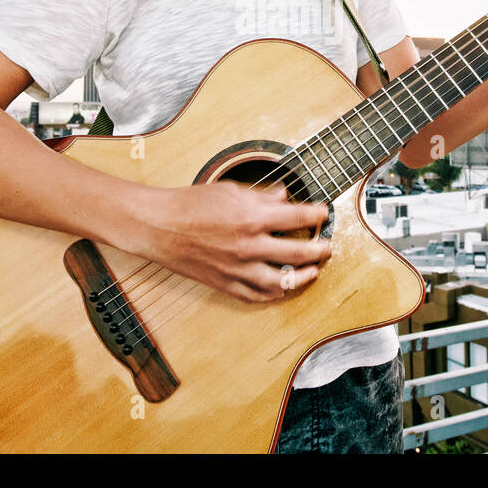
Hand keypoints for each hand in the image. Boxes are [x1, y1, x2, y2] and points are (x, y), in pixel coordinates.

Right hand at [129, 180, 331, 303]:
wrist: (159, 226)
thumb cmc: (191, 204)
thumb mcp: (230, 190)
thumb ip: (261, 196)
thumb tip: (284, 197)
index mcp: (252, 217)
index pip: (297, 218)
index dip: (316, 215)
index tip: (324, 213)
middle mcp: (248, 246)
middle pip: (298, 253)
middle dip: (319, 250)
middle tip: (327, 246)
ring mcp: (238, 269)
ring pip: (282, 282)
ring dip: (303, 277)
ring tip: (313, 271)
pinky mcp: (225, 284)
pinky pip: (256, 296)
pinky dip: (274, 294)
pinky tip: (283, 288)